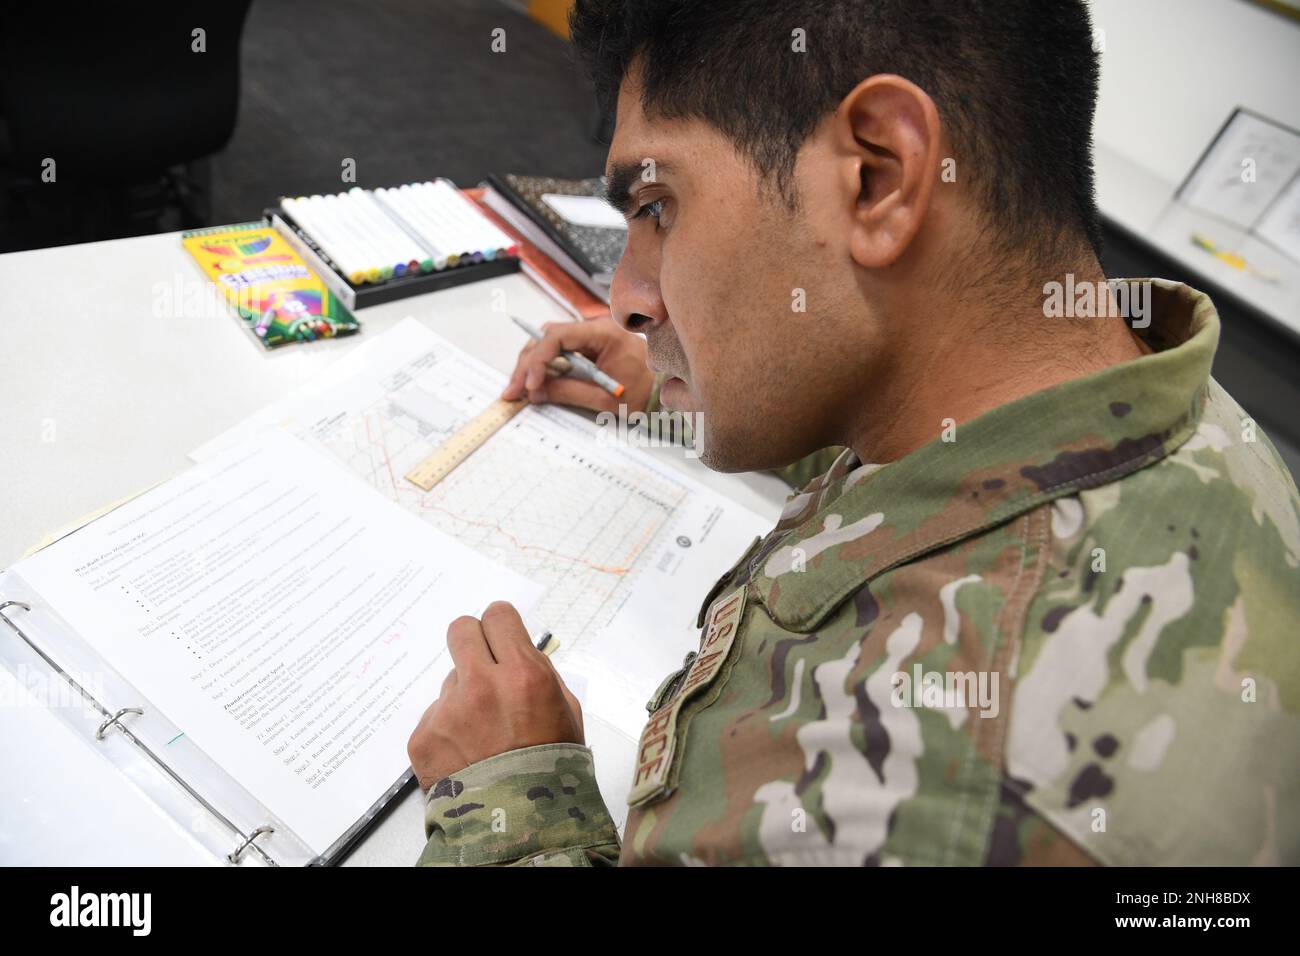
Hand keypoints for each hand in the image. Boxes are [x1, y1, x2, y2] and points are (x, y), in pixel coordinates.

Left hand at [407, 601, 583, 789]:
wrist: (520, 826)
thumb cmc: (553, 771)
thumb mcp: (567, 714)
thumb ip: (542, 676)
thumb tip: (519, 655)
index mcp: (524, 675)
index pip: (498, 616)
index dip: (500, 626)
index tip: (500, 637)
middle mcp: (482, 685)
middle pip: (460, 629)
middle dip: (471, 642)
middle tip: (481, 666)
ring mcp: (448, 711)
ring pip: (449, 681)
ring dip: (463, 697)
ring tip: (482, 735)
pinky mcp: (423, 736)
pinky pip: (434, 717)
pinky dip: (448, 731)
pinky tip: (465, 755)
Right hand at [501, 316, 653, 413]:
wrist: (663, 391)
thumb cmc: (643, 392)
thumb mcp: (606, 399)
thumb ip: (569, 393)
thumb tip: (535, 394)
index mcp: (604, 333)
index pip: (558, 336)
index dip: (539, 360)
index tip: (530, 384)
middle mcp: (593, 328)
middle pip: (548, 337)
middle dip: (528, 364)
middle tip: (513, 389)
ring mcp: (589, 336)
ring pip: (549, 343)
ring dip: (532, 365)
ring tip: (518, 389)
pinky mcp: (587, 347)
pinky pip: (559, 352)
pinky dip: (544, 367)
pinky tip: (534, 383)